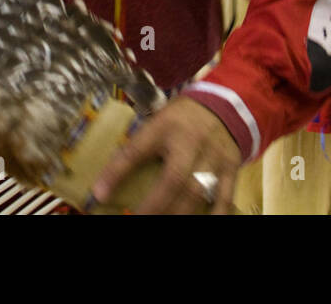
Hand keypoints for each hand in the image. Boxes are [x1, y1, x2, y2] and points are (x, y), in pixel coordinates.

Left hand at [91, 96, 241, 213]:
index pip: (137, 149)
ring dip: (179, 214)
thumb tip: (106, 179)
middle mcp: (190, 142)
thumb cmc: (181, 119)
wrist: (223, 105)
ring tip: (162, 225)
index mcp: (165, 126)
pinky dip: (215, 215)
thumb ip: (137, 146)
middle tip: (138, 220)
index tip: (100, 194)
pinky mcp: (230, 169)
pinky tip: (204, 223)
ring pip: (197, 191)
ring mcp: (213, 157)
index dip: (117, 171)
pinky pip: (225, 197)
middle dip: (154, 206)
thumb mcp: (156, 122)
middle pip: (173, 178)